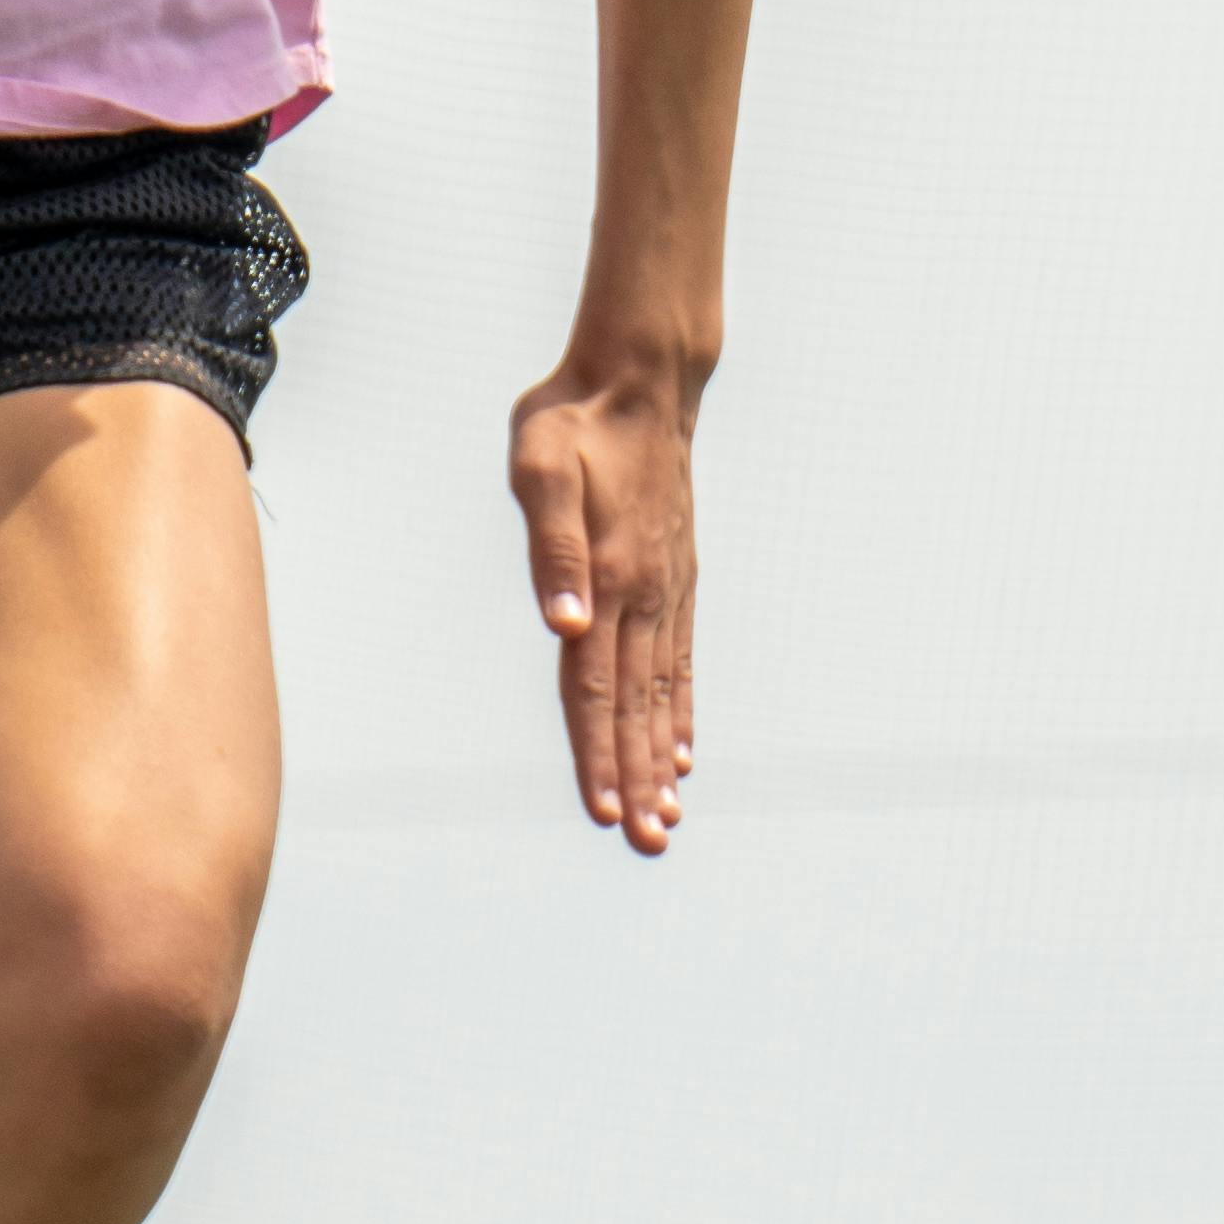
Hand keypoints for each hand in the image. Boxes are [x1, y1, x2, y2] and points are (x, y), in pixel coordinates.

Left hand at [506, 356, 699, 853]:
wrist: (639, 380)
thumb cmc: (574, 421)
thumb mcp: (541, 467)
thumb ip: (552, 546)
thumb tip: (564, 622)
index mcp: (608, 580)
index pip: (595, 687)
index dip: (598, 753)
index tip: (604, 810)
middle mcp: (643, 597)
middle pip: (634, 707)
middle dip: (636, 780)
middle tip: (647, 843)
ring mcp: (665, 592)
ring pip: (660, 694)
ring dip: (661, 759)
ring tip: (666, 817)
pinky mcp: (674, 581)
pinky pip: (678, 662)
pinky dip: (679, 712)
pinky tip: (681, 750)